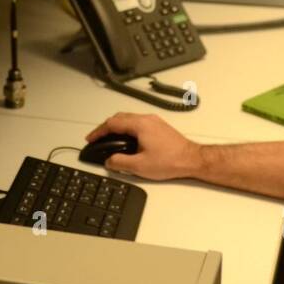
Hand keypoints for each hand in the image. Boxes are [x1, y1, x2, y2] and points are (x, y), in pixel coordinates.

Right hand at [84, 112, 202, 181]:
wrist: (192, 159)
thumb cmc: (170, 161)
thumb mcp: (139, 166)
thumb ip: (120, 162)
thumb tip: (109, 161)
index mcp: (140, 125)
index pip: (112, 123)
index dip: (98, 131)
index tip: (91, 139)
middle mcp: (147, 119)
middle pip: (119, 118)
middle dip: (106, 128)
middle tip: (98, 138)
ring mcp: (154, 121)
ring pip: (129, 119)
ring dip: (117, 127)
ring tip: (110, 139)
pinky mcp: (160, 127)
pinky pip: (138, 123)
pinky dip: (127, 128)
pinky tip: (127, 139)